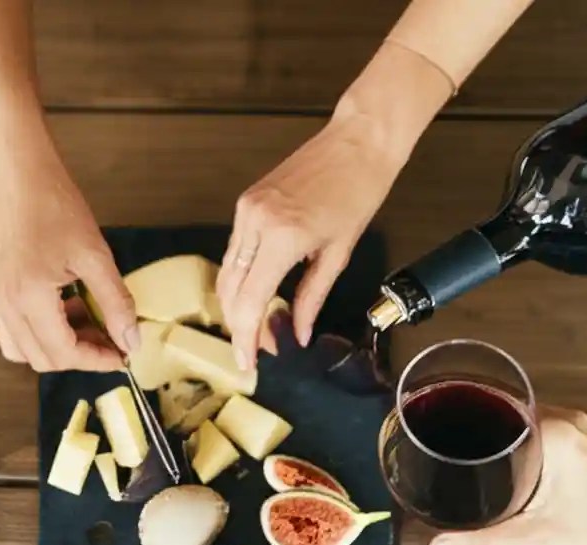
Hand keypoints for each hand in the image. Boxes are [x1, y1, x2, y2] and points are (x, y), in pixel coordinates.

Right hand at [0, 145, 137, 371]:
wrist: (17, 171)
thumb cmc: (56, 204)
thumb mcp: (95, 255)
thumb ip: (115, 303)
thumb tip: (131, 341)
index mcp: (28, 298)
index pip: (63, 354)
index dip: (97, 360)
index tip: (122, 354)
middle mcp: (4, 305)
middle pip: (42, 359)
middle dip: (80, 356)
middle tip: (110, 339)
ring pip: (25, 350)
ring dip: (59, 347)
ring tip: (88, 321)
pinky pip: (13, 329)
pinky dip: (41, 331)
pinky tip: (66, 307)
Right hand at [217, 108, 406, 369]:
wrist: (358, 141)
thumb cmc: (359, 191)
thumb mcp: (339, 253)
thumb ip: (312, 296)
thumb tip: (298, 333)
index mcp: (282, 237)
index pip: (250, 301)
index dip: (246, 337)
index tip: (250, 362)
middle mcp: (256, 222)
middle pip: (230, 291)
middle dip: (239, 326)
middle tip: (256, 351)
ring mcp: (247, 209)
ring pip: (227, 271)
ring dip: (237, 304)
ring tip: (257, 328)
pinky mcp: (247, 201)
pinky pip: (235, 250)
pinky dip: (241, 277)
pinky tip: (256, 294)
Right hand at [428, 407, 586, 544]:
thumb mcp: (529, 538)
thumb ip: (478, 541)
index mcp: (556, 434)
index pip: (501, 404)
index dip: (472, 409)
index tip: (449, 421)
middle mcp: (573, 421)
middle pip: (515, 407)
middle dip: (488, 422)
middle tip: (458, 440)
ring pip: (534, 414)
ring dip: (512, 428)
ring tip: (482, 447)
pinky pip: (554, 423)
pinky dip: (533, 434)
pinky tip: (517, 455)